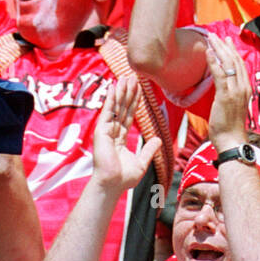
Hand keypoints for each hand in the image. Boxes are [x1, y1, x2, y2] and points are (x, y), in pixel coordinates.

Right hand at [93, 75, 160, 192]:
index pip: (129, 115)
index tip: (139, 89)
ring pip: (116, 107)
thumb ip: (149, 150)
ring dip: (120, 91)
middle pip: (122, 108)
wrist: (112, 184)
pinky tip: (114, 87)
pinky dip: (111, 99)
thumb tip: (158, 140)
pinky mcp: (101, 131)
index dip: (134, 102)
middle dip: (127, 92)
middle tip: (132, 76)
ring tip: (125, 77)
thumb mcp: (142, 162)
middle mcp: (112, 132)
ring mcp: (106, 131)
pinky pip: (108, 112)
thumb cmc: (123, 178)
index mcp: (120, 138)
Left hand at [205, 33, 251, 149]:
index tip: (226, 41)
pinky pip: (220, 75)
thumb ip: (228, 93)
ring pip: (229, 64)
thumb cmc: (229, 126)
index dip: (233, 51)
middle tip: (215, 34)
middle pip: (235, 60)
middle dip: (224, 46)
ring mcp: (236, 91)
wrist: (231, 140)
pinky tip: (208, 53)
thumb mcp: (231, 106)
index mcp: (246, 89)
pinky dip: (214, 62)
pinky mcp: (226, 96)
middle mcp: (244, 87)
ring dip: (218, 49)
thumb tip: (221, 86)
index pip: (240, 64)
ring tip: (210, 39)